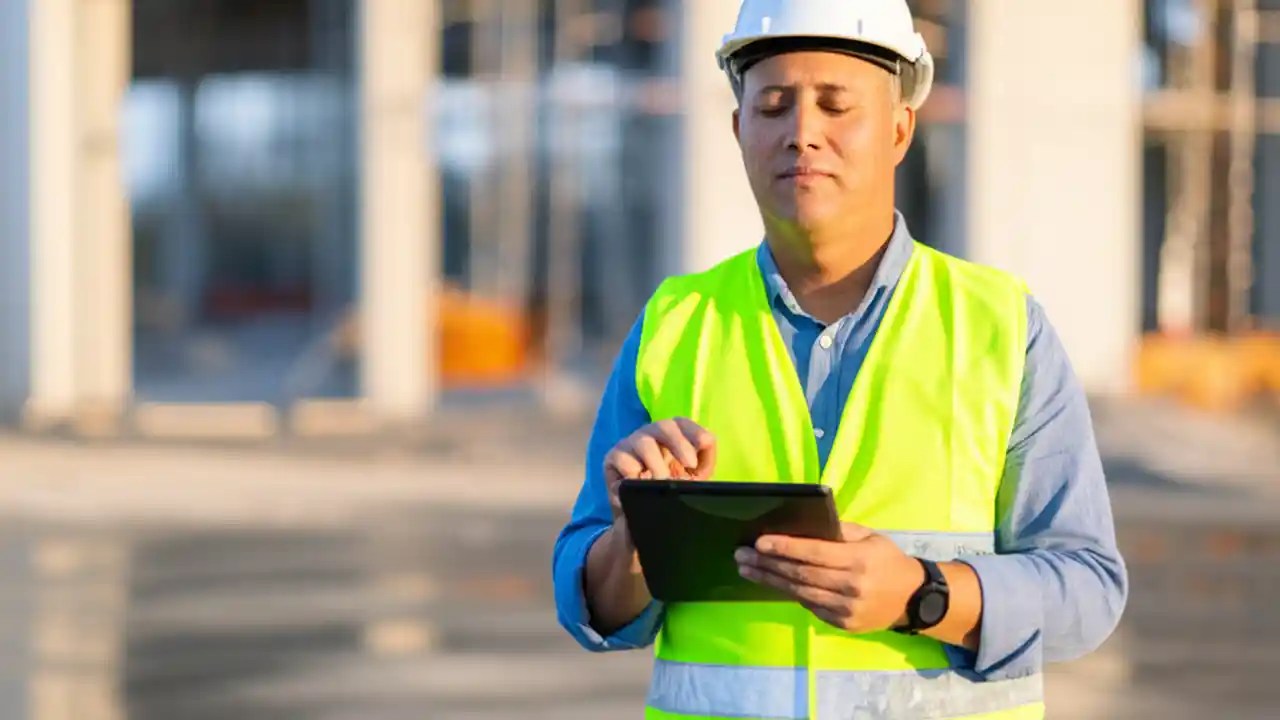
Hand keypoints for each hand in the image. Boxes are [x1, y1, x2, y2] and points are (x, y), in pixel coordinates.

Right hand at [602, 418, 716, 521]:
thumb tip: (707, 450)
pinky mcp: (614, 458)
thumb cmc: (669, 492)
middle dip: (679, 443)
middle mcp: (651, 435)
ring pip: (644, 442)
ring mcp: (631, 444)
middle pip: (664, 426)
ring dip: (657, 463)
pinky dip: (634, 474)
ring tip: (663, 482)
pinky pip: (623, 459)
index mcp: (672, 436)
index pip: (683, 424)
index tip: (701, 452)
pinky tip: (640, 488)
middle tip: (689, 465)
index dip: (694, 433)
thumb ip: (703, 464)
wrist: (641, 519)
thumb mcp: (693, 480)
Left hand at [734, 522, 925, 632]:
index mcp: (859, 560)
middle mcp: (851, 586)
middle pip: (801, 574)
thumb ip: (839, 530)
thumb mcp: (870, 537)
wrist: (914, 599)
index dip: (785, 547)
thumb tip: (804, 524)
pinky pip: (810, 606)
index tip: (759, 542)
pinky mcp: (843, 624)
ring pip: (800, 593)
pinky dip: (791, 593)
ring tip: (747, 569)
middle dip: (767, 564)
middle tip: (741, 555)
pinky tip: (772, 582)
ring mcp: (847, 609)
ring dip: (770, 580)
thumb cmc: (888, 561)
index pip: (814, 553)